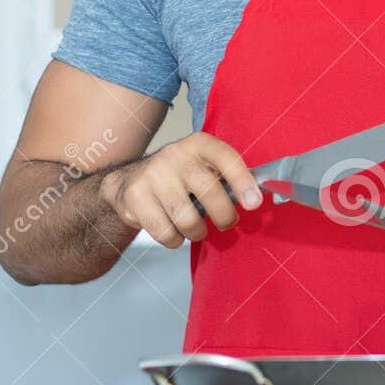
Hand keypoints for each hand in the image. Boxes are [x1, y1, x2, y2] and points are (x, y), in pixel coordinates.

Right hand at [98, 132, 260, 247]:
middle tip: (226, 222)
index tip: (254, 203)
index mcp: (199, 144)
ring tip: (195, 227)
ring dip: (197, 232)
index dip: (243, 181)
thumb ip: (228, 178)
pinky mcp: (135, 197)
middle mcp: (175, 154)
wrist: (128, 182)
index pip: (226, 158)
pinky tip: (174, 231)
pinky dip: (175, 240)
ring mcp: (153, 175)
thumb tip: (255, 200)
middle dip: (224, 217)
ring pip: (187, 219)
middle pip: (210, 192)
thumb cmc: (179, 178)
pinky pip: (165, 232)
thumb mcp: (203, 167)